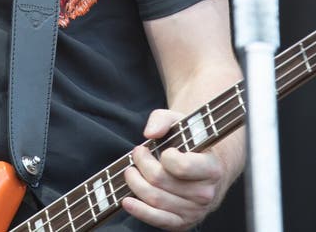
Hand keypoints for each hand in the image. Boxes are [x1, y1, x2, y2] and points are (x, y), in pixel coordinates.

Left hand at [121, 109, 223, 229]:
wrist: (205, 168)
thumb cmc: (190, 142)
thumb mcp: (179, 122)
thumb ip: (162, 120)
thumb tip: (150, 133)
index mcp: (212, 168)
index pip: (181, 166)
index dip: (165, 156)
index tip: (162, 149)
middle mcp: (206, 193)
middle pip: (160, 180)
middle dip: (142, 164)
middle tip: (137, 153)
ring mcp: (194, 211)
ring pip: (155, 198)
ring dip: (135, 182)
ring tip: (131, 170)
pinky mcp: (182, 222)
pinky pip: (158, 220)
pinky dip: (139, 211)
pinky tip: (127, 201)